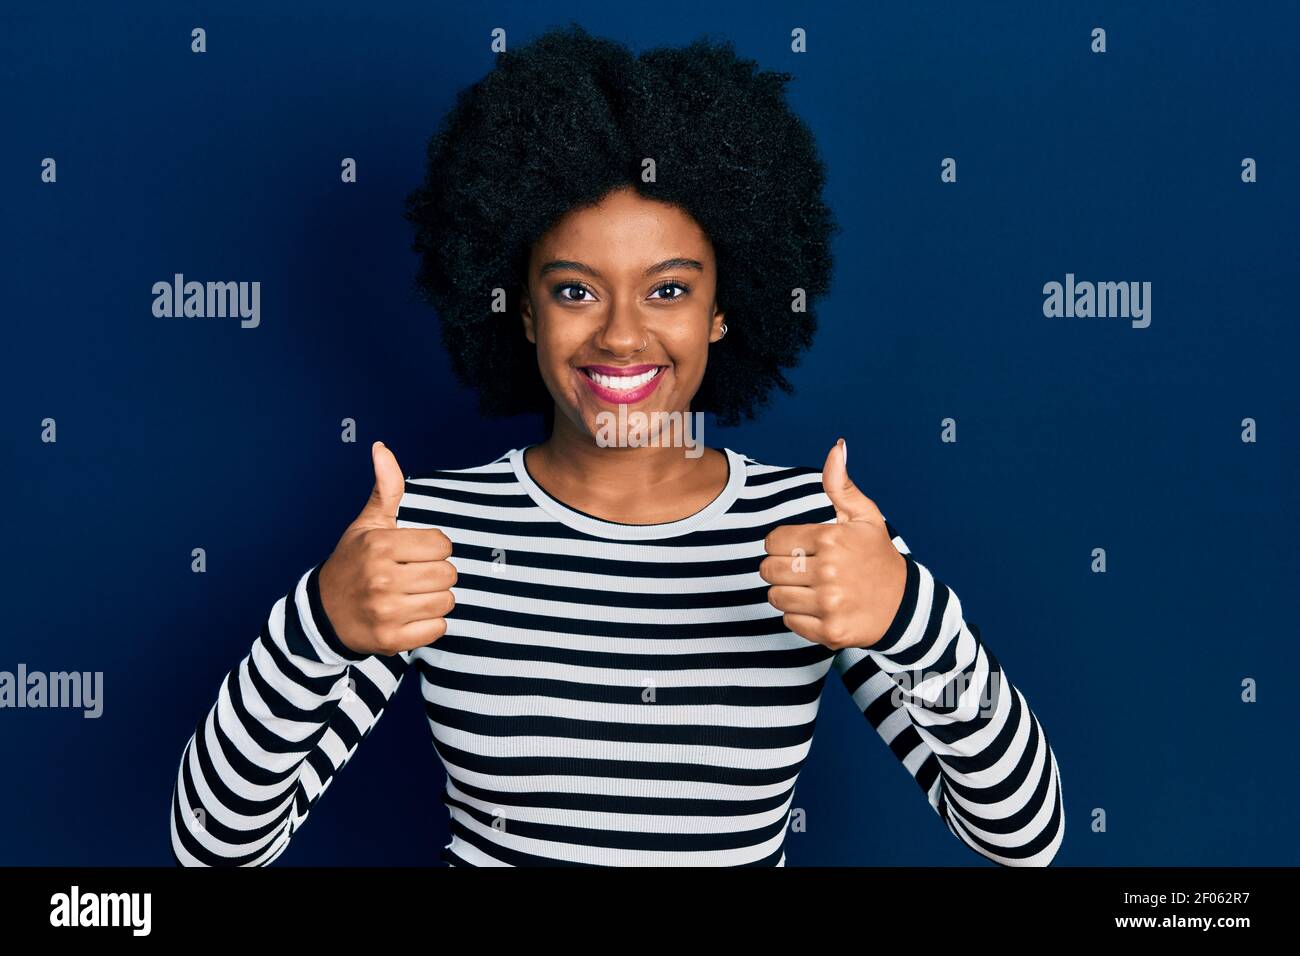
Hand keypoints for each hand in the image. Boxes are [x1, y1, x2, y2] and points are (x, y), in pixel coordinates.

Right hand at [317, 441, 456, 655]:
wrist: (323, 613)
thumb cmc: (353, 562)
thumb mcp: (367, 524)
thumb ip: (386, 488)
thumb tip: (382, 447)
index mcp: (379, 546)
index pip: (442, 544)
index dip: (435, 548)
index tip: (417, 553)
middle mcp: (381, 579)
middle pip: (448, 574)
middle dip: (438, 574)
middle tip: (416, 576)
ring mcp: (386, 611)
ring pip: (447, 601)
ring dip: (436, 599)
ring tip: (414, 595)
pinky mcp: (391, 639)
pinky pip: (438, 628)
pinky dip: (430, 624)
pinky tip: (411, 616)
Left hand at [759, 438, 906, 649]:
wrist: (905, 605)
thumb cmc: (877, 555)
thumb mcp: (864, 517)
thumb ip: (841, 485)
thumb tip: (836, 447)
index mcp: (831, 539)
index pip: (773, 541)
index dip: (782, 544)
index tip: (800, 548)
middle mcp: (829, 571)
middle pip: (768, 570)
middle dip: (780, 568)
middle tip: (803, 569)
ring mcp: (830, 604)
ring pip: (775, 596)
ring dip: (787, 593)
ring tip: (811, 588)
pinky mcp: (830, 631)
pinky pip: (789, 621)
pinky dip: (799, 616)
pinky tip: (820, 608)